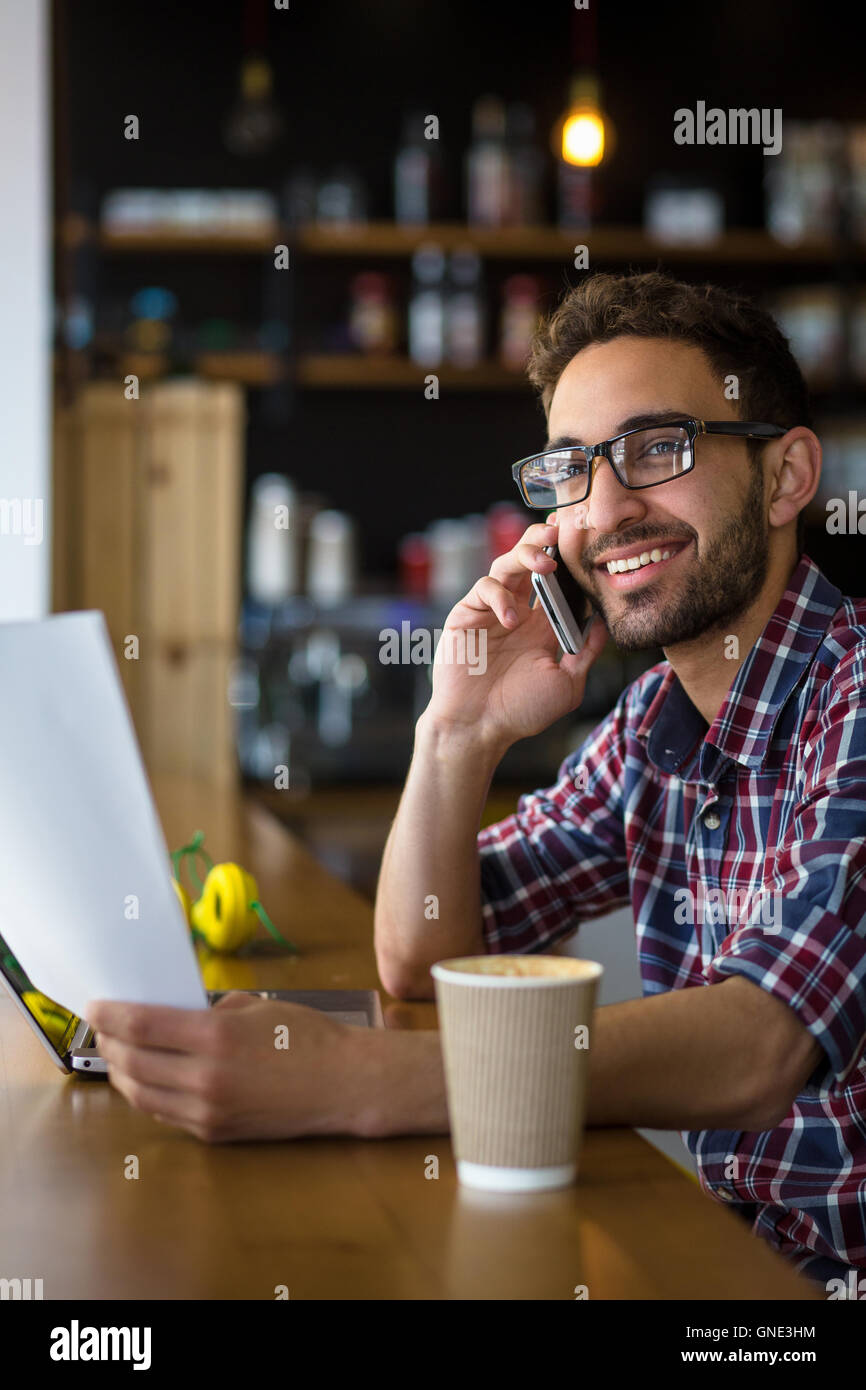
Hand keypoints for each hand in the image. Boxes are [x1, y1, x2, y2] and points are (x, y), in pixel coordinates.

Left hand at [85, 992, 369, 1142]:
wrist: (342, 1084)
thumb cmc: (305, 1037)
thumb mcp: (255, 1007)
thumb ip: (209, 1011)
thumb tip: (173, 1014)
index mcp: (217, 1037)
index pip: (142, 1026)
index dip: (110, 1016)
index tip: (95, 1006)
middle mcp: (206, 1079)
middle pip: (132, 1062)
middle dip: (109, 1043)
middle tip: (104, 1028)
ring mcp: (208, 1111)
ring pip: (141, 1095)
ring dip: (122, 1072)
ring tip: (119, 1054)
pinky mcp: (214, 1133)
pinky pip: (165, 1114)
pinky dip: (148, 1094)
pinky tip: (148, 1078)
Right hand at [424, 519, 607, 748]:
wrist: (478, 728)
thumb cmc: (520, 712)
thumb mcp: (567, 684)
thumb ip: (585, 653)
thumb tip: (603, 623)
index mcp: (541, 625)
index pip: (556, 580)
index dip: (565, 557)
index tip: (581, 535)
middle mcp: (517, 612)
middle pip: (529, 560)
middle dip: (543, 540)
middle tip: (559, 531)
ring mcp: (490, 611)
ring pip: (505, 564)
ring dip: (525, 555)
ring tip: (544, 563)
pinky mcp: (466, 615)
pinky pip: (483, 589)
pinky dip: (499, 596)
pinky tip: (511, 619)